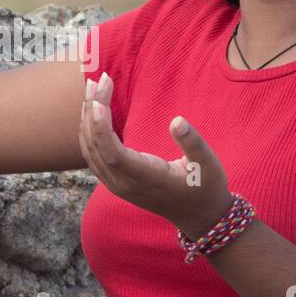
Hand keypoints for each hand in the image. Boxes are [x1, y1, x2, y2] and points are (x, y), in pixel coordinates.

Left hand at [80, 70, 233, 238]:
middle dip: (93, 111)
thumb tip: (177, 120)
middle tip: (100, 79)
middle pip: (96, 147)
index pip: (114, 154)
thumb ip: (192, 143)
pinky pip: (92, 155)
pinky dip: (89, 131)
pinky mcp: (115, 182)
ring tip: (92, 87)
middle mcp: (125, 184)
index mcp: (147, 178)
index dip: (101, 128)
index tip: (98, 101)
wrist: (199, 217)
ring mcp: (117, 185)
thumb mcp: (208, 164)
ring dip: (87, 118)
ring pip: (89, 151)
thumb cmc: (206, 187)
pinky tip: (93, 110)